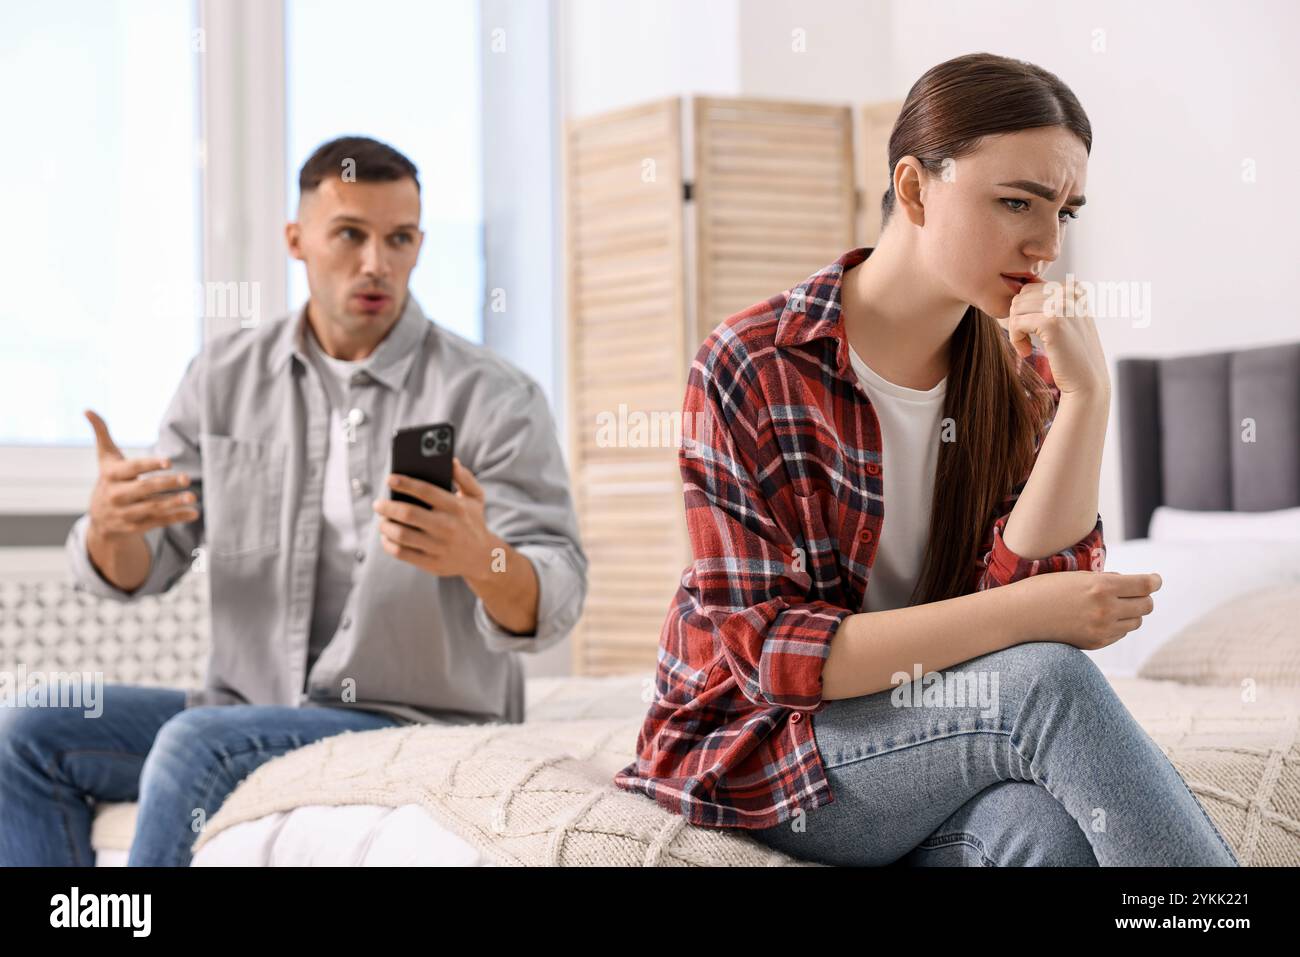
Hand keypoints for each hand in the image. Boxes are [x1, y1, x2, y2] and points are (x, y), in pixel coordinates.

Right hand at [85, 409, 197, 540]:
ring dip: (174, 503)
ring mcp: (126, 513)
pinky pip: (159, 522)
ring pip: (152, 508)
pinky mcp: (136, 527)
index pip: (132, 469)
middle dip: (166, 484)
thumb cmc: (109, 480)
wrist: (100, 519)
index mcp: (111, 475)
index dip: (149, 465)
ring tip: (193, 497)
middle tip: (186, 478)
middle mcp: (117, 495)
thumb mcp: (105, 458)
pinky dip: (177, 517)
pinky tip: (194, 513)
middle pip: (144, 489)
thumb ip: (101, 434)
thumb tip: (87, 409)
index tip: (168, 462)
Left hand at [371, 457, 495, 579]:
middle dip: (387, 507)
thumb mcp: (476, 497)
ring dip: (385, 526)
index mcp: (456, 507)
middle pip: (408, 514)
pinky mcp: (431, 563)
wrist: (482, 557)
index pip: (426, 491)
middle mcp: (447, 527)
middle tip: (378, 503)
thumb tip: (451, 461)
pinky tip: (386, 536)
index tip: (389, 479)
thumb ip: (464, 477)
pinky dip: (388, 544)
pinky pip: (402, 553)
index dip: (405, 483)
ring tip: (382, 520)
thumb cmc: (473, 521)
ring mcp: (439, 547)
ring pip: (401, 535)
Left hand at [1006, 276, 1109, 397]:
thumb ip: (1048, 301)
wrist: (1087, 381)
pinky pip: (1016, 323)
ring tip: (1027, 346)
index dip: (1024, 312)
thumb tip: (1020, 285)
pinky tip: (1027, 351)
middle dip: (1017, 320)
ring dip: (1015, 331)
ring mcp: (1063, 305)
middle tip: (1026, 340)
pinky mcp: (1052, 322)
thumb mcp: (1065, 319)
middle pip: (1020, 297)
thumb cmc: (1071, 352)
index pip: (1030, 289)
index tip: (1031, 331)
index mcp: (1074, 288)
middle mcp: (1071, 292)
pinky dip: (1016, 339)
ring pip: (1015, 309)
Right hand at [1016, 570, 1161, 650]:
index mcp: (1102, 586)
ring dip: (1131, 612)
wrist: (1020, 615)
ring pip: (1136, 621)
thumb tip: (1136, 585)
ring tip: (1114, 605)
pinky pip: (1120, 634)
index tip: (1155, 579)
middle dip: (1144, 597)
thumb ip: (1107, 580)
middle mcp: (1106, 609)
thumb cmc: (1046, 589)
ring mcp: (1102, 629)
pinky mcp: (1096, 643)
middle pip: (1146, 605)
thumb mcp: (1077, 577)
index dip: (1154, 581)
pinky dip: (1117, 625)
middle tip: (1135, 592)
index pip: (1145, 585)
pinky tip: (1100, 618)